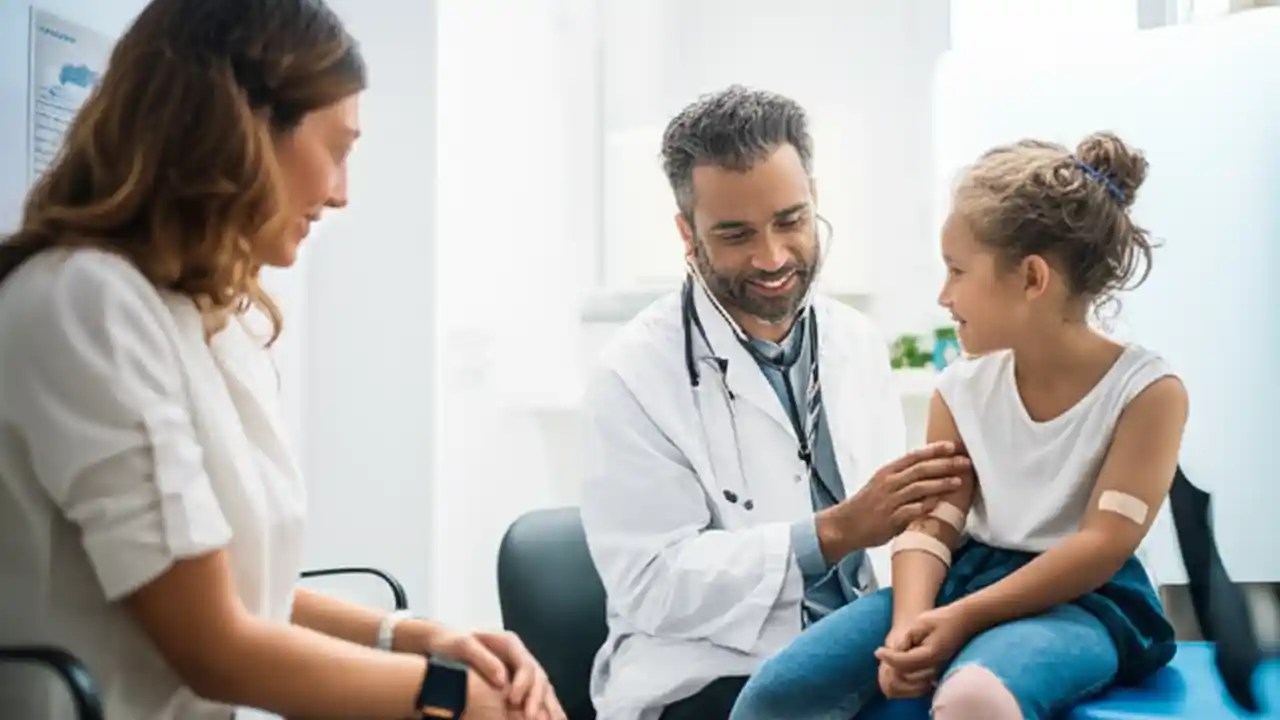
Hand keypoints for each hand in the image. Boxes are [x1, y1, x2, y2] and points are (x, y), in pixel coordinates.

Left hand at [428, 629, 565, 719]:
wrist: (443, 644)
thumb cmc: (451, 643)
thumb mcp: (463, 645)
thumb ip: (484, 659)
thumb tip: (502, 680)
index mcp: (509, 643)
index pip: (525, 665)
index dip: (523, 684)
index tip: (513, 700)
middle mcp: (519, 656)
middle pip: (538, 677)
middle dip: (537, 699)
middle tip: (530, 718)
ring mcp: (520, 670)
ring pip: (543, 688)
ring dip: (549, 707)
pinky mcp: (517, 683)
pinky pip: (538, 696)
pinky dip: (547, 709)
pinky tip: (554, 719)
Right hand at [816, 442, 969, 560]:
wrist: (845, 525)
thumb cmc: (868, 504)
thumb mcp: (882, 483)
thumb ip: (903, 477)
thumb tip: (929, 469)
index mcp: (888, 472)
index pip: (914, 456)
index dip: (934, 450)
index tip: (953, 446)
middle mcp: (889, 483)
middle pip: (920, 470)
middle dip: (944, 464)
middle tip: (965, 462)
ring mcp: (890, 501)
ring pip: (918, 488)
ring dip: (940, 484)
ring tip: (958, 482)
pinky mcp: (890, 520)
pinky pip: (911, 511)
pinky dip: (925, 506)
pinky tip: (938, 505)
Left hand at [876, 625, 936, 698]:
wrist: (960, 624)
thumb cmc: (940, 620)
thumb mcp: (920, 623)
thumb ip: (906, 639)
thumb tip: (893, 652)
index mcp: (931, 656)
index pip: (903, 664)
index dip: (887, 658)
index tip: (877, 650)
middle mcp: (934, 670)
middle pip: (902, 677)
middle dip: (890, 666)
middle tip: (884, 653)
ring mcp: (935, 676)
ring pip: (906, 686)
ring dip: (894, 675)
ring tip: (891, 659)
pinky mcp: (933, 678)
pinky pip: (913, 688)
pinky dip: (901, 680)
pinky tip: (898, 665)